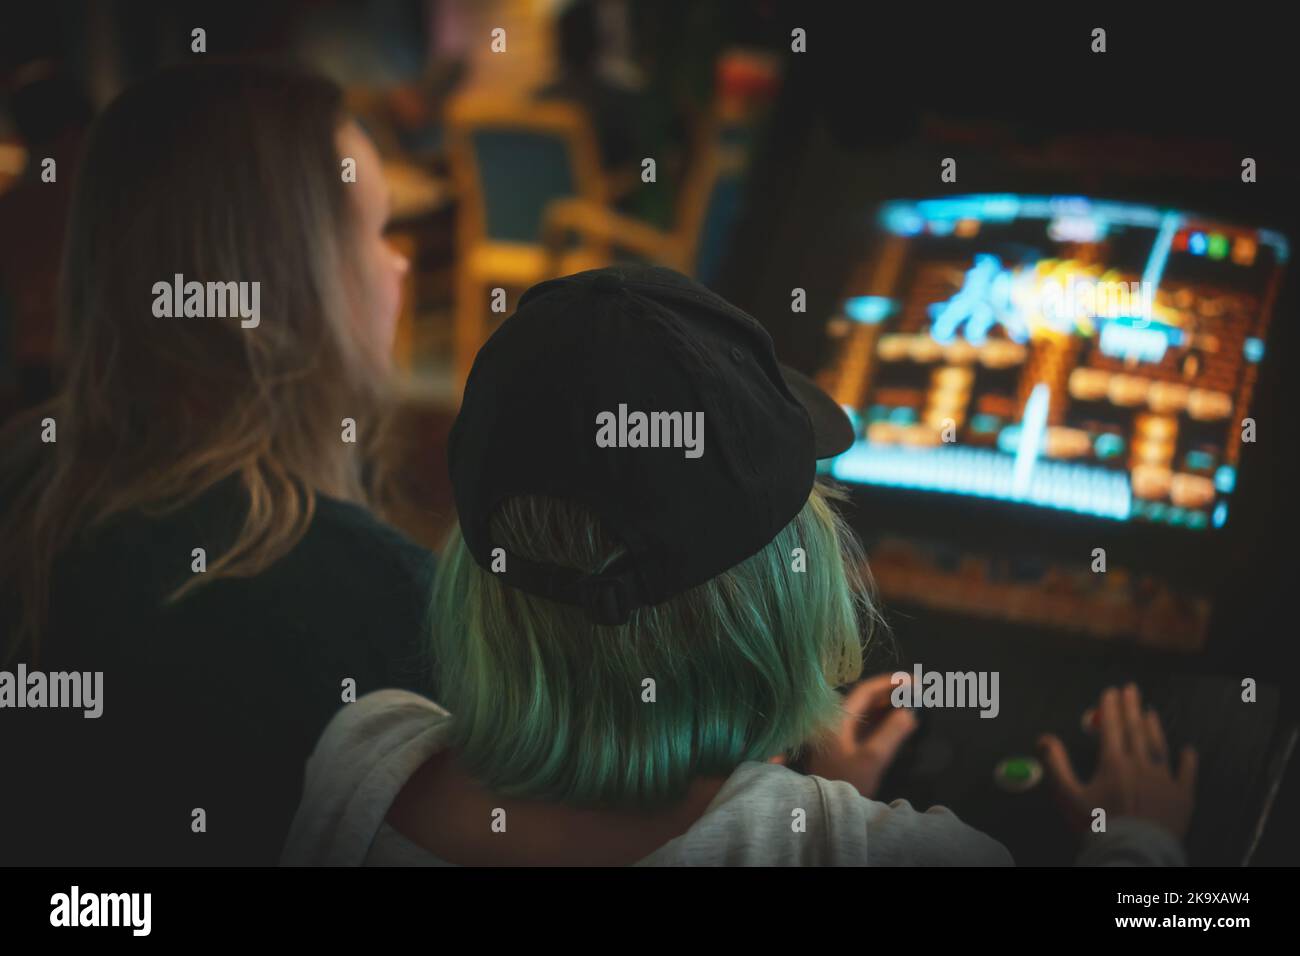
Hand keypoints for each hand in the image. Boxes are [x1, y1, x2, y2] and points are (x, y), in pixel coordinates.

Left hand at [774, 673, 918, 797]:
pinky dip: (881, 719)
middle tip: (916, 690)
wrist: (822, 812)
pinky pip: (863, 724)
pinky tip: (897, 720)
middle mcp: (833, 720)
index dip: (890, 683)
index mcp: (836, 718)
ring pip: (865, 711)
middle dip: (891, 693)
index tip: (912, 680)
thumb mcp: (871, 759)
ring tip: (911, 701)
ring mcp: (836, 732)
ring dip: (887, 705)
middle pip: (864, 698)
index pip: (865, 691)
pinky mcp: (841, 745)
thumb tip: (909, 712)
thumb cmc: (845, 784)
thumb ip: (891, 733)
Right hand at [1038, 683, 1196, 839]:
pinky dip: (1189, 761)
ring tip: (1151, 712)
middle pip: (1136, 730)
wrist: (1134, 853)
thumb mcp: (1068, 796)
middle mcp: (1141, 765)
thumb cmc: (1098, 825)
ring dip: (1155, 728)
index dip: (1110, 708)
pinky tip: (1190, 750)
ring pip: (1160, 747)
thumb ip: (1057, 764)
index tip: (1111, 691)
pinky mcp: (1182, 797)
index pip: (1111, 727)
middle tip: (1132, 689)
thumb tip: (1045, 738)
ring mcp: (1164, 780)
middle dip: (1132, 708)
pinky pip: (1187, 775)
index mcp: (1113, 763)